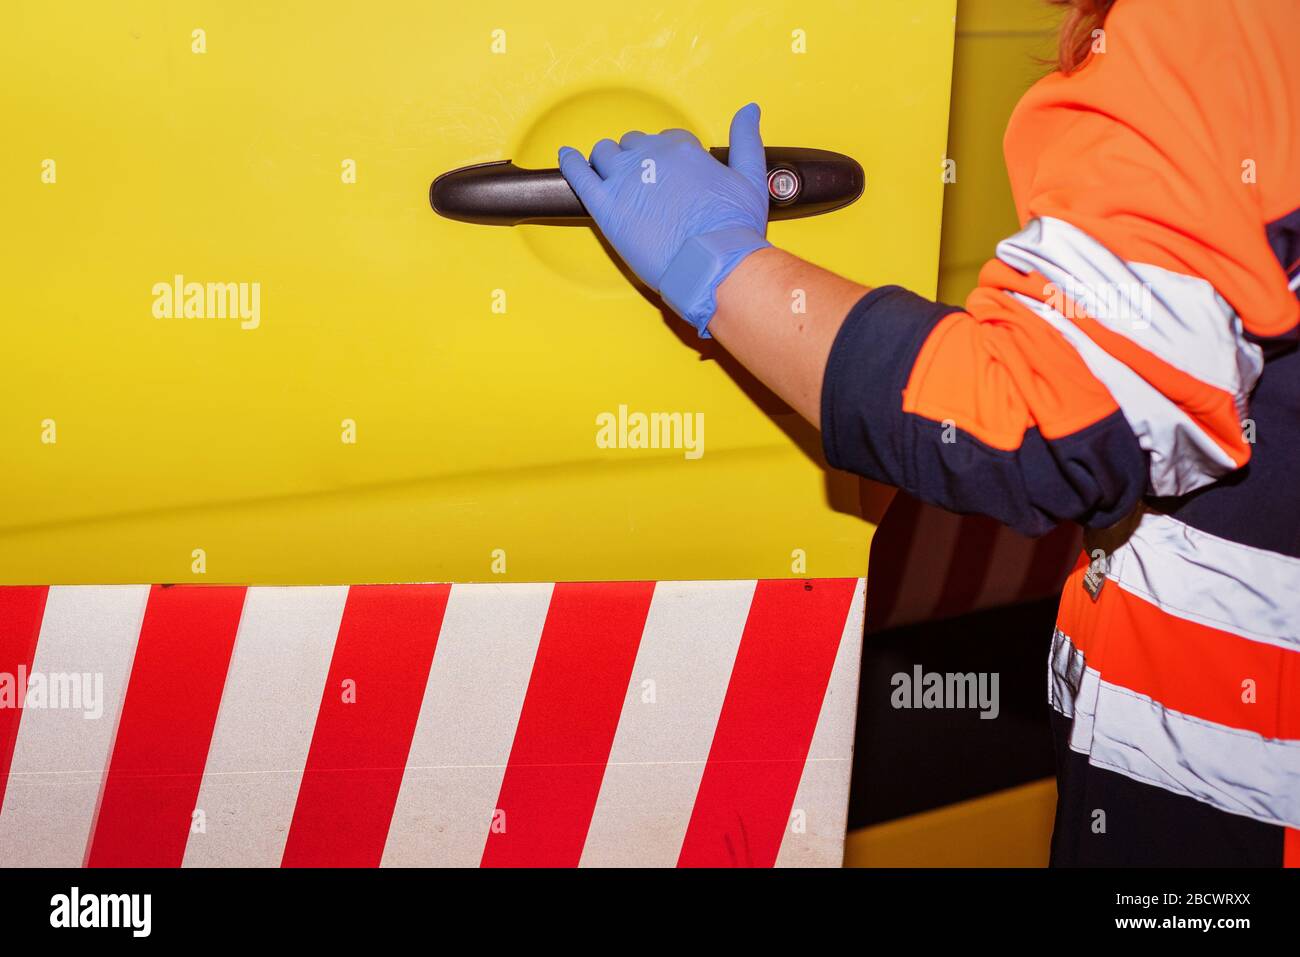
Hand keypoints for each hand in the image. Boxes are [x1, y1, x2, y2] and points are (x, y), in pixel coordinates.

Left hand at [559, 103, 770, 335]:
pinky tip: (566, 157)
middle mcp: (652, 158)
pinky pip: (579, 174)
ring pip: (605, 154)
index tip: (667, 173)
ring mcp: (626, 181)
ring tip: (612, 177)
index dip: (664, 156)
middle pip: (632, 145)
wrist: (715, 264)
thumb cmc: (734, 230)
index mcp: (682, 150)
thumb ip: (747, 140)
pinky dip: (570, 162)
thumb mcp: (751, 176)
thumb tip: (749, 111)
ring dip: (607, 161)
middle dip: (635, 158)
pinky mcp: (606, 206)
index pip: (664, 140)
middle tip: (642, 182)